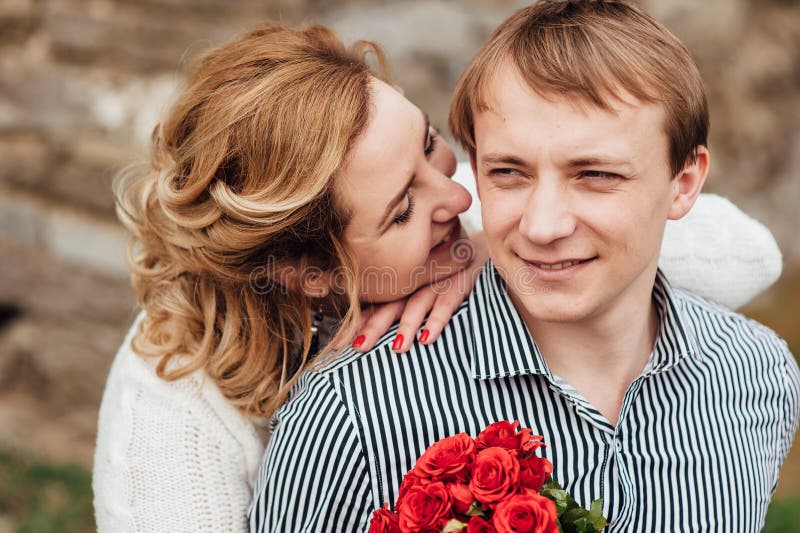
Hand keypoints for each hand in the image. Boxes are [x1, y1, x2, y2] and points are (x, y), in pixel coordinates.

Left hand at [350, 231, 488, 352]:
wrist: (477, 245)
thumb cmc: (442, 266)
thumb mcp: (417, 280)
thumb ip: (392, 299)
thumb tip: (355, 323)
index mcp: (401, 281)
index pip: (375, 302)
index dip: (357, 322)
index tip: (340, 344)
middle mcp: (415, 280)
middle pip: (390, 304)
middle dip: (374, 327)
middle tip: (360, 348)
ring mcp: (437, 280)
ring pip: (417, 304)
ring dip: (407, 325)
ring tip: (398, 348)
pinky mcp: (459, 282)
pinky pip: (447, 302)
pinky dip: (437, 319)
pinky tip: (428, 338)